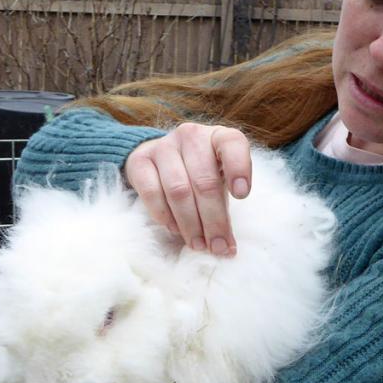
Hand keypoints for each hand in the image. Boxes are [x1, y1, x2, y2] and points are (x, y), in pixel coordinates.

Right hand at [123, 123, 251, 255]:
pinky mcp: (140, 160)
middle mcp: (191, 136)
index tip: (242, 196)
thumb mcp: (219, 177)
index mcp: (218, 136)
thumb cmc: (199, 172)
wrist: (159, 158)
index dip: (239, 169)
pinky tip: (174, 229)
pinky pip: (151, 192)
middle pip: (204, 181)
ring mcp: (163, 146)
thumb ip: (225, 203)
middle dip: (213, 219)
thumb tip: (226, 246)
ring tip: (198, 245)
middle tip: (218, 246)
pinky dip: (164, 215)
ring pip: (178, 190)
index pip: (232, 144)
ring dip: (190, 223)